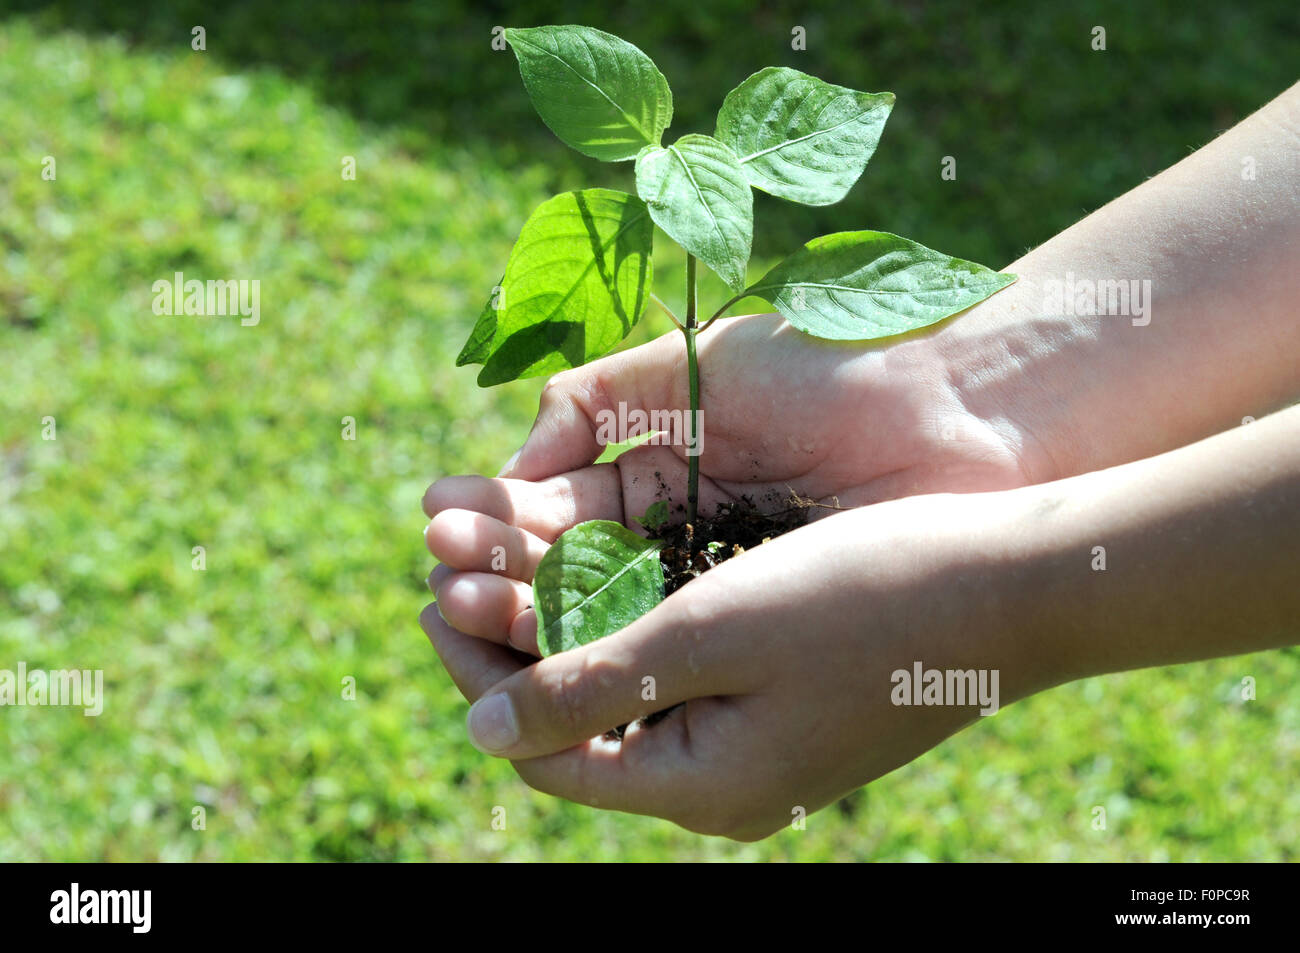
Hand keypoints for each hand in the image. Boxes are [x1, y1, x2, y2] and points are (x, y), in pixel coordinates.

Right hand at [422, 310, 1045, 651]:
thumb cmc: (830, 367)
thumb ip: (598, 402)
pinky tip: (548, 644)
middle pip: (568, 567)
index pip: (556, 505)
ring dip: (532, 613)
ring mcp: (718, 585)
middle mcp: (680, 533)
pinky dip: (607, 646)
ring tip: (461, 604)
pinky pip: (668, 644)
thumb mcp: (695, 363)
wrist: (956, 406)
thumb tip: (515, 457)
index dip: (495, 514)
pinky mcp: (760, 625)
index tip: (434, 517)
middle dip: (497, 569)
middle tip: (435, 577)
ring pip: (608, 613)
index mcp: (662, 468)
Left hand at [422, 403, 1299, 838]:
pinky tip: (603, 574)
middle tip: (454, 571)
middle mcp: (725, 780)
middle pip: (579, 724)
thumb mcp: (713, 633)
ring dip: (563, 628)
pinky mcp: (785, 701)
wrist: (1016, 586)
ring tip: (511, 562)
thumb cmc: (869, 597)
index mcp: (702, 783)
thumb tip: (478, 734)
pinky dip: (625, 626)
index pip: (546, 750)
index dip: (478, 678)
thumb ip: (593, 685)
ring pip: (624, 694)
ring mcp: (760, 743)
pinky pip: (677, 675)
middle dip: (511, 646)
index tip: (429, 597)